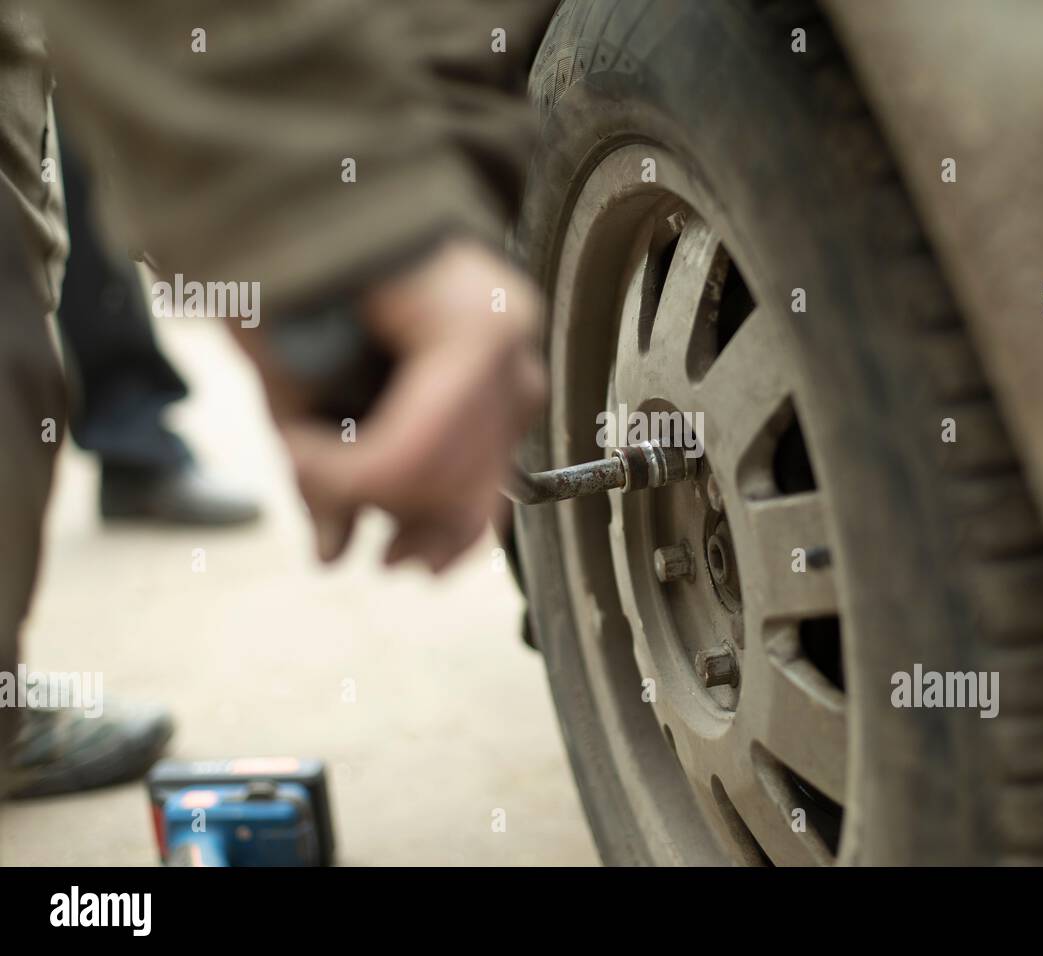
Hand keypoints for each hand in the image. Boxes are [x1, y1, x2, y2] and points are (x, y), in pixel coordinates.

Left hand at [272, 240, 545, 571]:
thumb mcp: (286, 334)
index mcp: (468, 328)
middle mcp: (511, 349)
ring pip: (490, 482)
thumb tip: (334, 551)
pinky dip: (457, 502)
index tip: (295, 454)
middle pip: (460, 477)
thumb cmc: (306, 231)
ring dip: (434, 528)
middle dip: (391, 510)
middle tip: (332, 516)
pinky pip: (494, 459)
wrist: (338, 171)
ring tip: (391, 559)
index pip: (413, 451)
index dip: (343, 478)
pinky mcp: (507, 372)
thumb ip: (312, 444)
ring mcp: (517, 361)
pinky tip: (432, 547)